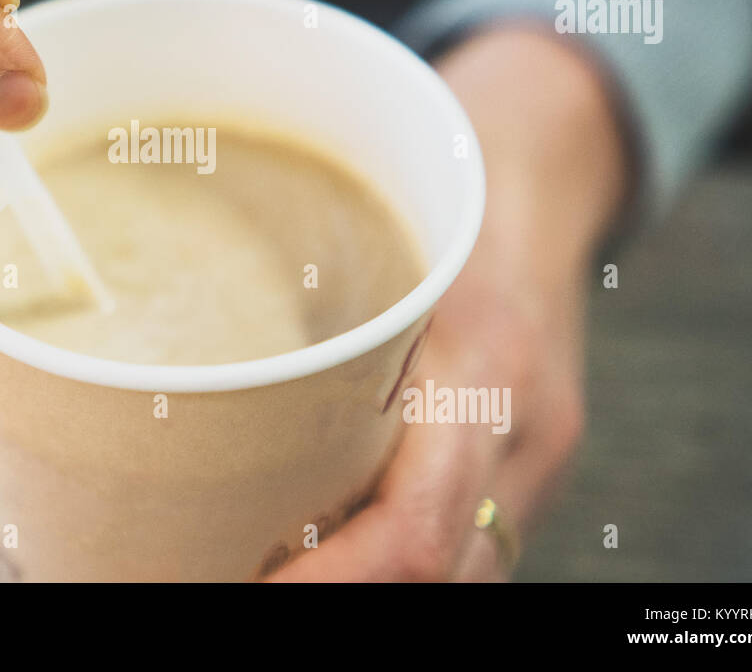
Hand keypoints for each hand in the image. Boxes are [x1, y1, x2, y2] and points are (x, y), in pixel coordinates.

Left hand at [271, 25, 629, 580]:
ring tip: (265, 566)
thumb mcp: (374, 237)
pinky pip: (472, 537)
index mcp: (484, 370)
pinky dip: (401, 558)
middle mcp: (525, 433)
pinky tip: (333, 540)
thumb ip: (316, 324)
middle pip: (441, 578)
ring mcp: (541, 453)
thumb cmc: (441, 180)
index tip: (242, 586)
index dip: (323, 587)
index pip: (413, 538)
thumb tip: (201, 404)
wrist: (550, 156)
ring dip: (371, 582)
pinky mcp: (537, 457)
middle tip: (226, 580)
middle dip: (337, 596)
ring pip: (462, 572)